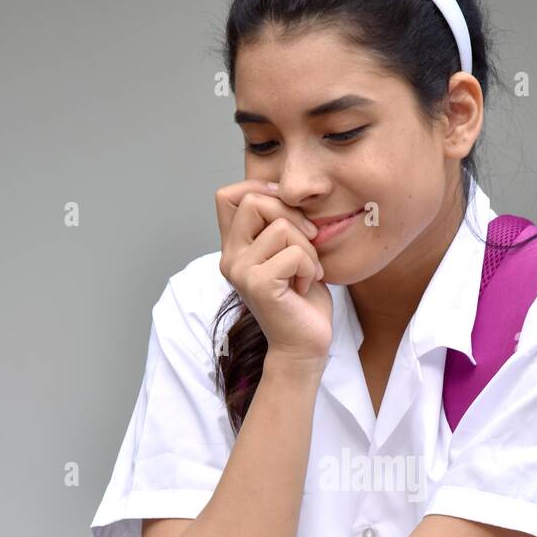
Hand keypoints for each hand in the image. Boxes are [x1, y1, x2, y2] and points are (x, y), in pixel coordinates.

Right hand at [215, 179, 332, 367]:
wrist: (304, 345)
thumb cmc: (302, 299)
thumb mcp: (289, 251)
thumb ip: (278, 224)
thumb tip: (284, 190)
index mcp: (234, 247)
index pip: (227, 195)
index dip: (260, 190)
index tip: (288, 212)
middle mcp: (230, 257)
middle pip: (253, 200)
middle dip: (291, 215)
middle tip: (308, 242)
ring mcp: (240, 271)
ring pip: (281, 227)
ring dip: (307, 248)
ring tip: (307, 273)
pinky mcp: (257, 284)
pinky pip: (294, 253)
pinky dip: (310, 267)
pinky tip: (306, 287)